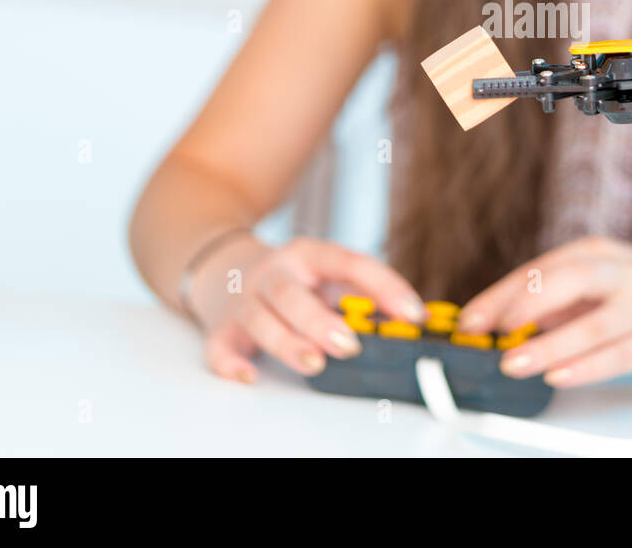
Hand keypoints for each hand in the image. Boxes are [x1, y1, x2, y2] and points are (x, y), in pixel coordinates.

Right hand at [187, 235, 424, 383]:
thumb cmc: (293, 278)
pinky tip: (248, 376)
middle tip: (351, 345)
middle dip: (321, 321)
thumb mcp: (328, 273)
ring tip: (315, 364)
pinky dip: (230, 362)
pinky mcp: (221, 327)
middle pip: (293, 293)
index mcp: (309, 254)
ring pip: (261, 319)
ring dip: (287, 343)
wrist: (224, 268)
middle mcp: (274, 273)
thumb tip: (410, 318)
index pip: (350, 263)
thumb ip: (363, 291)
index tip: (413, 313)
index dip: (384, 287)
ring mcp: (244, 299)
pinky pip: (219, 345)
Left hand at [456, 236, 631, 387]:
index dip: (500, 296)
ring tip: (514, 363)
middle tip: (492, 332)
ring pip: (592, 324)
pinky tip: (560, 375)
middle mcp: (618, 273)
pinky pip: (619, 354)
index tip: (471, 321)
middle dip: (524, 305)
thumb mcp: (597, 279)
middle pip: (568, 280)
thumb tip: (500, 320)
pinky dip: (587, 366)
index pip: (539, 270)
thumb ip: (554, 298)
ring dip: (549, 345)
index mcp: (593, 253)